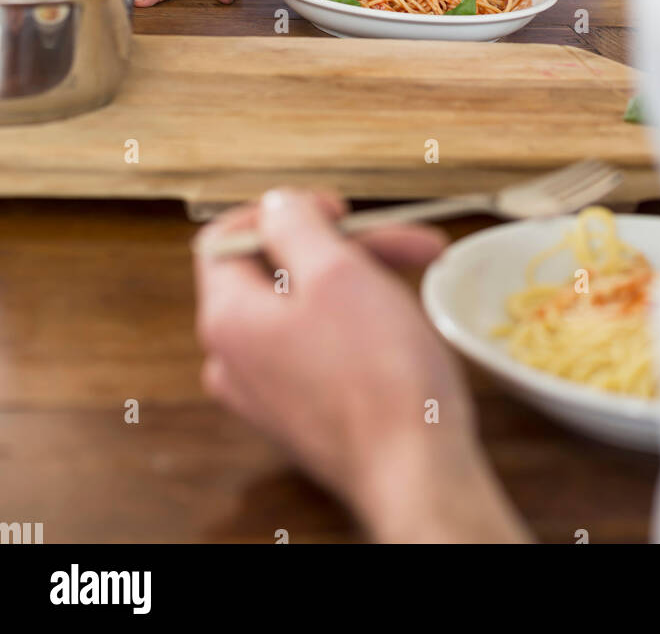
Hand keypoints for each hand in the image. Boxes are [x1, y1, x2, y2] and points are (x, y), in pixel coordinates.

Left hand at [194, 189, 528, 542]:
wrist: (416, 470)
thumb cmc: (378, 374)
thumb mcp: (336, 272)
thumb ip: (296, 224)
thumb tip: (277, 205)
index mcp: (228, 318)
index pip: (224, 239)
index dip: (280, 211)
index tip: (333, 209)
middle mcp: (235, 357)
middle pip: (276, 270)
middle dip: (343, 244)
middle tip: (401, 238)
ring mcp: (268, 389)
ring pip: (306, 305)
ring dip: (361, 276)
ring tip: (420, 268)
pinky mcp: (303, 411)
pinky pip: (319, 345)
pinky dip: (357, 319)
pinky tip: (402, 316)